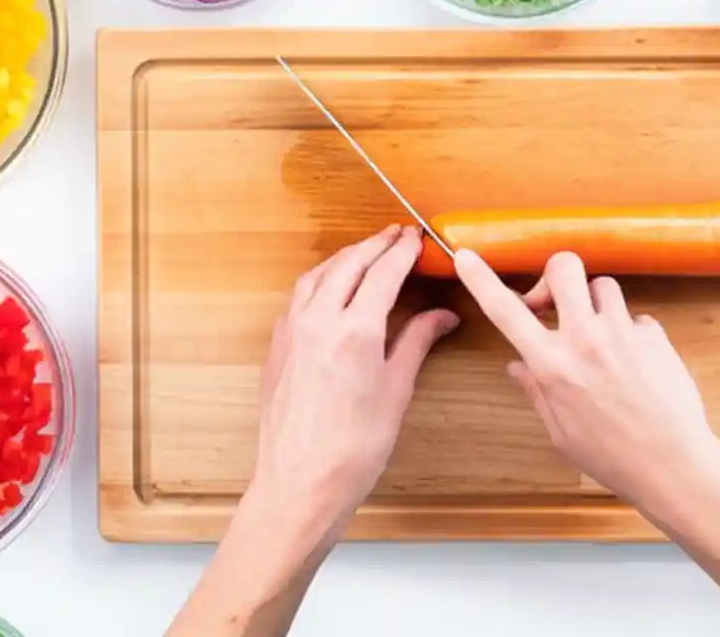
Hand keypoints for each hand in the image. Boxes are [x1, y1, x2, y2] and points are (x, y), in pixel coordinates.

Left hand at [250, 225, 459, 536]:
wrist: (299, 484)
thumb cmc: (353, 448)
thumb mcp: (396, 391)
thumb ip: (416, 343)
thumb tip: (442, 317)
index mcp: (356, 330)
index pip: (384, 272)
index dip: (403, 251)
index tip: (418, 239)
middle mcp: (319, 320)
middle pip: (349, 264)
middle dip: (375, 245)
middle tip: (397, 235)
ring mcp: (292, 331)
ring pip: (318, 276)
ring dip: (345, 258)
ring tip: (366, 252)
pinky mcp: (277, 347)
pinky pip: (299, 297)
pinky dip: (319, 280)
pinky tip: (331, 287)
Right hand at [454, 249, 719, 508]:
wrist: (673, 465)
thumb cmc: (612, 457)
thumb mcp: (560, 432)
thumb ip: (536, 391)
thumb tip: (517, 365)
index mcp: (552, 365)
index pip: (505, 310)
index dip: (480, 279)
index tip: (466, 258)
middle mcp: (585, 339)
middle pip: (563, 267)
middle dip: (555, 276)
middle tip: (556, 303)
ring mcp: (622, 333)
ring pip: (602, 285)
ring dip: (593, 302)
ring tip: (598, 334)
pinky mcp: (655, 336)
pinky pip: (634, 315)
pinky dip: (628, 331)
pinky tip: (632, 361)